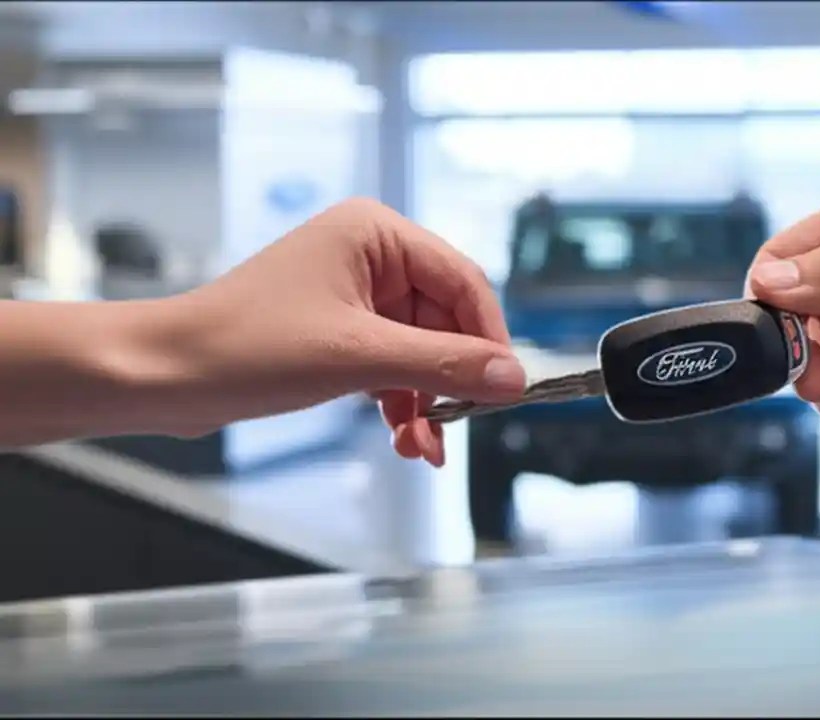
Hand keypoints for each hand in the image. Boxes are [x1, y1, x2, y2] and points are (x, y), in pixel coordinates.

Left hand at [155, 198, 526, 464]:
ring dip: (428, 401)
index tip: (506, 390)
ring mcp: (353, 294)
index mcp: (376, 233)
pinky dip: (402, 403)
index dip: (490, 338)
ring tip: (425, 450)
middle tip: (462, 428)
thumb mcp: (359, 357)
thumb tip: (514, 379)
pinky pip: (393, 365)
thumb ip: (444, 365)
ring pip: (422, 350)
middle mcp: (370, 254)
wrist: (163, 376)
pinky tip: (405, 440)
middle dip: (452, 380)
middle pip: (447, 320)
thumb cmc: (247, 347)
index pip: (464, 282)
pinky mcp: (338, 331)